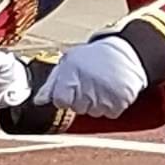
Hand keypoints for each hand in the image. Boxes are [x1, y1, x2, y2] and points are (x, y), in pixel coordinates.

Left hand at [36, 33, 151, 118]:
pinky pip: (111, 113)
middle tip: (90, 82)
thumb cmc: (93, 57)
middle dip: (82, 99)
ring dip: (97, 103)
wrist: (125, 51)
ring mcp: (104, 97)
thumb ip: (51, 84)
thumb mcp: (69, 63)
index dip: (66, 95)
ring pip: (94, 112)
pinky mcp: (120, 102)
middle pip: (78, 109)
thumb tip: (38, 102)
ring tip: (102, 84)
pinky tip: (112, 90)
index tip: (73, 86)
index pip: (61, 101)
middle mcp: (86, 89)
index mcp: (70, 77)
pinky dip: (112, 105)